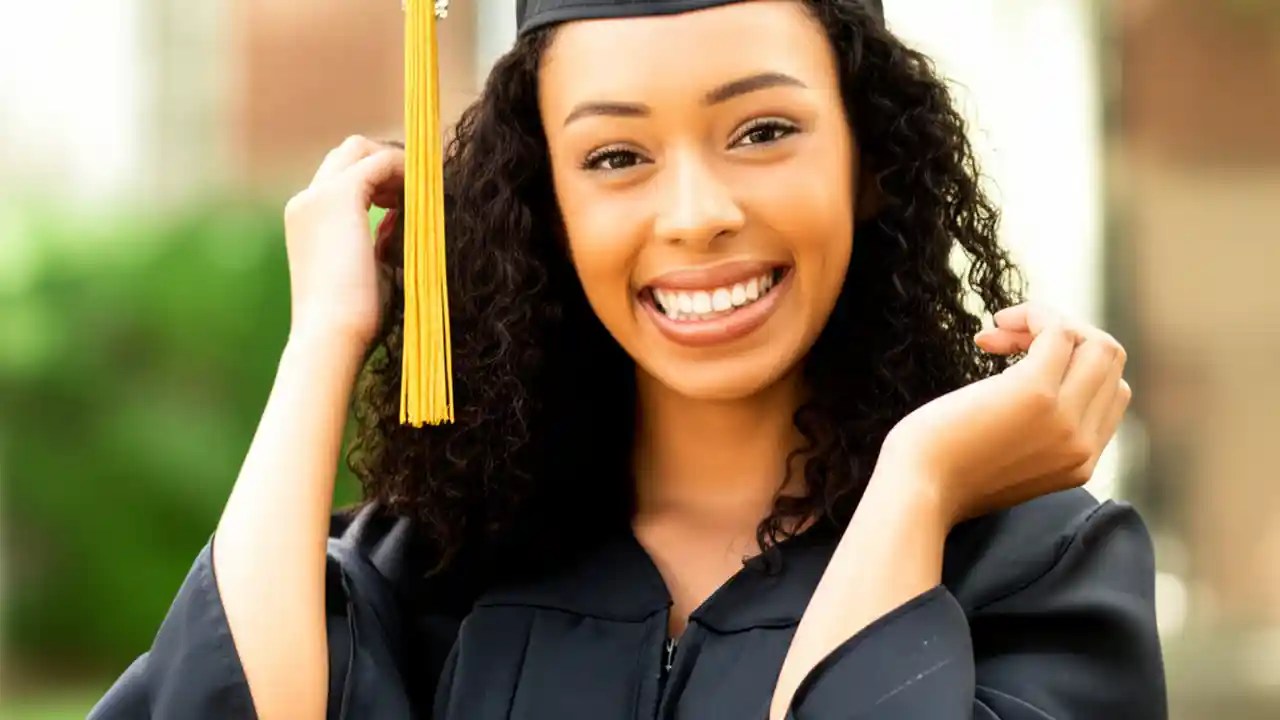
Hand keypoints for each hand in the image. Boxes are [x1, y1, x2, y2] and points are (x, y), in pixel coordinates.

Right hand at [282, 135, 404, 350]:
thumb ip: (381, 240)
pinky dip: (406, 173)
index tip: (406, 205)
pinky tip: (421, 200)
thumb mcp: (369, 270)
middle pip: (350, 152)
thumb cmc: (354, 320)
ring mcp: (317, 195)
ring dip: (397, 166)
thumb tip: (402, 222)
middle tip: (417, 194)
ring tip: (420, 199)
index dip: (380, 181)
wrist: (331, 336)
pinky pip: (380, 162)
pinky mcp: (337, 196)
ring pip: (363, 149)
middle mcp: (306, 201)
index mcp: (307, 220)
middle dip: (388, 164)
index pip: (343, 175)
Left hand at [878, 303, 1130, 526]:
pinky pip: (1058, 331)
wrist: (915, 492)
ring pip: (1096, 343)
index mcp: (1081, 461)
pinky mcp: (1035, 394)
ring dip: (1049, 323)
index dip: (1073, 363)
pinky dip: (1031, 315)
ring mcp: (1065, 420)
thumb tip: (1035, 370)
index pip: (1112, 392)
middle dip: (1065, 334)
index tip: (1020, 362)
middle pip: (1110, 361)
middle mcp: (1083, 444)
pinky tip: (994, 328)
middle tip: (1008, 340)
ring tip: (999, 333)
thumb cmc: (940, 470)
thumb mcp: (1005, 455)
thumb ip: (1036, 429)